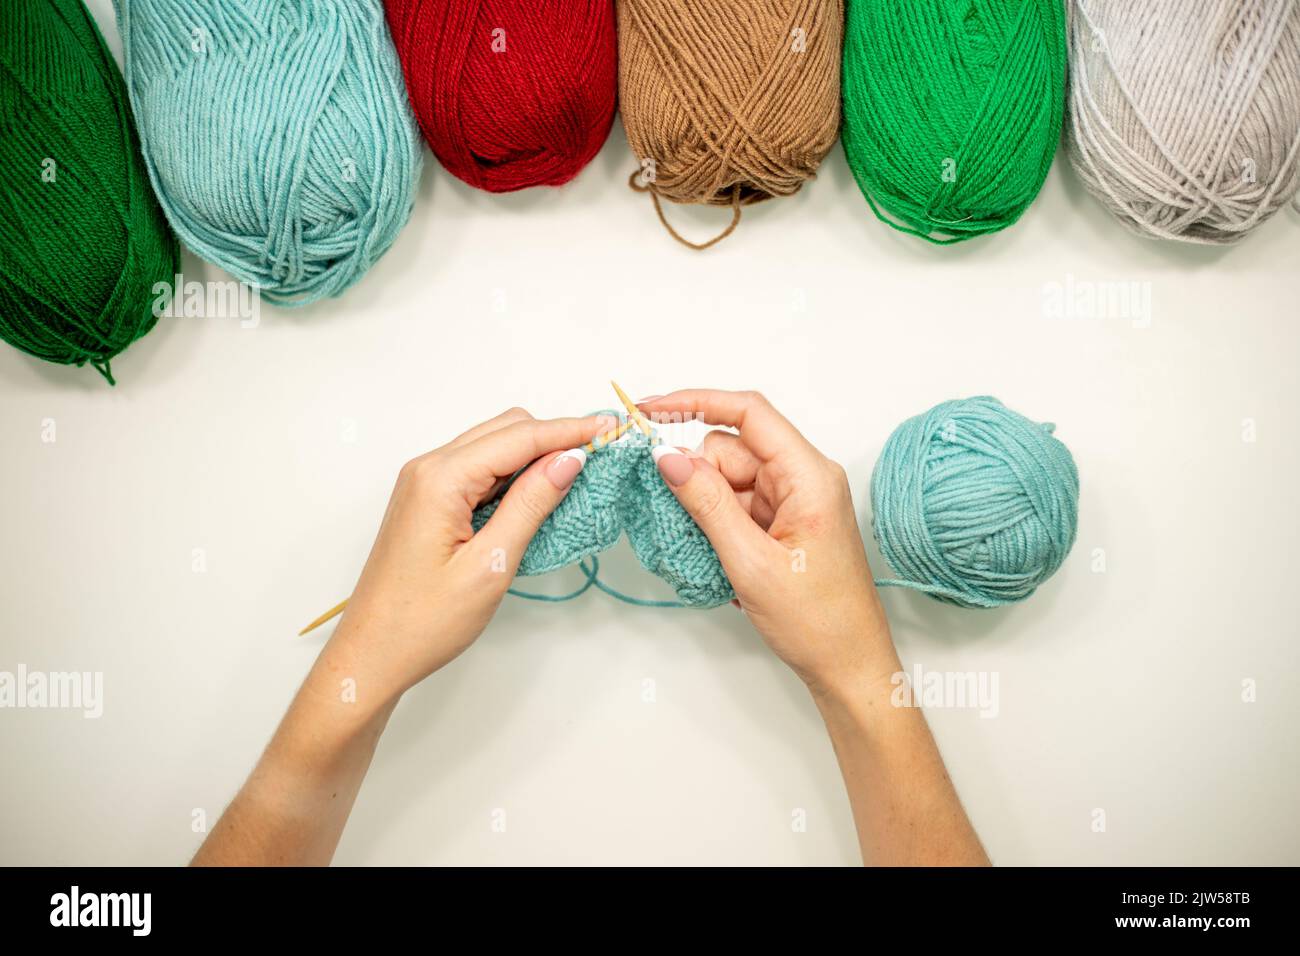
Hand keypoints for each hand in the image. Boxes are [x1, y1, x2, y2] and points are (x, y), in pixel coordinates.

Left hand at [327, 408, 613, 702]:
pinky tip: (538, 494)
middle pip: (505, 430)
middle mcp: (428, 469)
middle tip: (601, 454)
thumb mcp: (490, 565)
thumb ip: (530, 505)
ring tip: (578, 474)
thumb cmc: (423, 621)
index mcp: (440, 480)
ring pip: (493, 446)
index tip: (611, 427)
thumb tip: (569, 460)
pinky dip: (512, 474)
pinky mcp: (428, 501)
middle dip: (554, 436)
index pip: (519, 437)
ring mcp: (424, 483)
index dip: (569, 430)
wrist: (373, 653)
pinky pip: (478, 470)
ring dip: (534, 454)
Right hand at [639, 390, 896, 697]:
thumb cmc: (817, 622)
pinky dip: (719, 525)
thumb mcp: (750, 562)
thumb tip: (668, 457)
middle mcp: (806, 479)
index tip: (651, 410)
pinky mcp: (786, 522)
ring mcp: (796, 501)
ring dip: (707, 508)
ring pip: (730, 479)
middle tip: (684, 522)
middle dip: (698, 477)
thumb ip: (707, 504)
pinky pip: (738, 504)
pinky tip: (721, 561)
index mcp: (810, 476)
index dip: (696, 402)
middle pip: (733, 448)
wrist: (849, 668)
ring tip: (714, 557)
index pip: (749, 413)